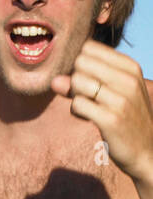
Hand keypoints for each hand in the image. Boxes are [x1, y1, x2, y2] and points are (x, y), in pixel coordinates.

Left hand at [52, 42, 152, 185]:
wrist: (145, 150)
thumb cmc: (124, 117)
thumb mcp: (112, 92)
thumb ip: (83, 82)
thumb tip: (54, 80)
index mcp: (130, 67)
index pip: (89, 48)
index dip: (79, 64)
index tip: (86, 79)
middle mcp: (128, 79)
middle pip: (80, 63)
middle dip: (75, 79)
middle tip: (87, 96)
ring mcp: (121, 99)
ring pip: (77, 82)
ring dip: (75, 96)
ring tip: (89, 107)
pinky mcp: (110, 119)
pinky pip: (77, 104)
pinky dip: (76, 111)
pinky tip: (88, 117)